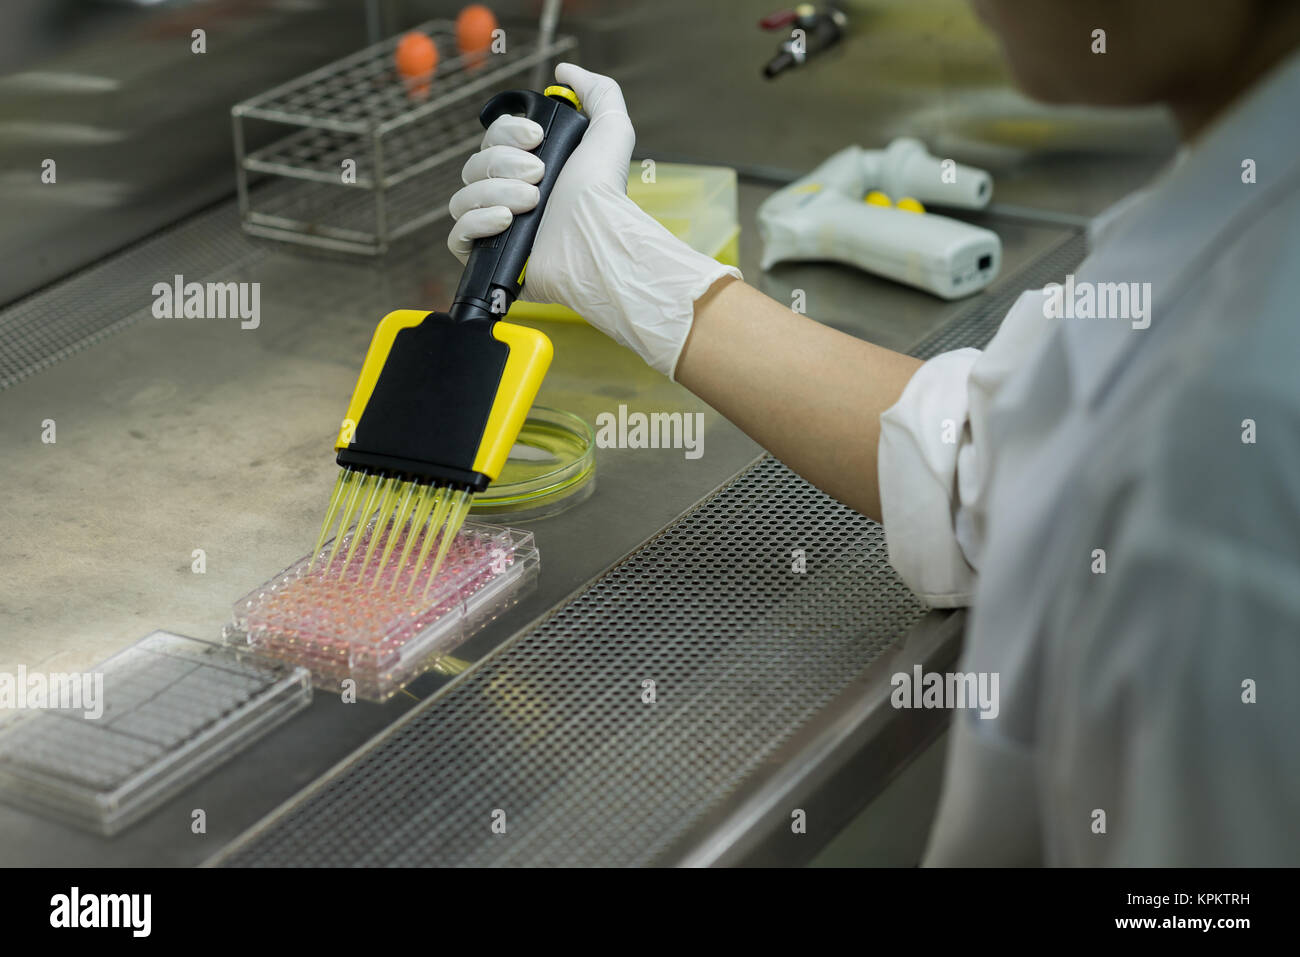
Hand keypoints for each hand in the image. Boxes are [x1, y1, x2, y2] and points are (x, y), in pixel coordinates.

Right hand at [447, 62, 740, 378]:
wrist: (597, 241)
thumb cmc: (605, 194)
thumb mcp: (612, 130)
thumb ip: (597, 91)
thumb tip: (566, 70)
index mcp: (532, 168)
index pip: (493, 139)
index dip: (507, 133)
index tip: (536, 138)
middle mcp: (512, 196)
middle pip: (475, 165)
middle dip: (505, 164)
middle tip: (539, 175)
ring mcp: (498, 229)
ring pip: (463, 196)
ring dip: (496, 192)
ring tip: (531, 202)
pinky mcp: (487, 259)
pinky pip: (456, 234)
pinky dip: (476, 222)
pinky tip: (506, 221)